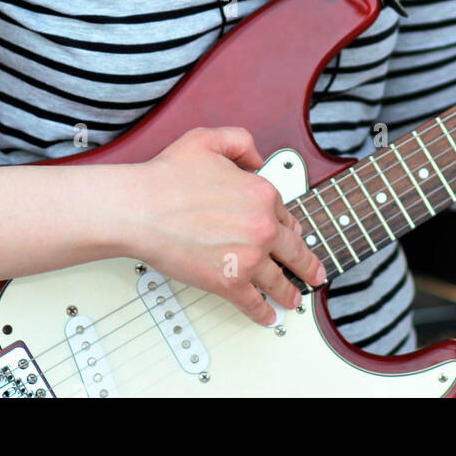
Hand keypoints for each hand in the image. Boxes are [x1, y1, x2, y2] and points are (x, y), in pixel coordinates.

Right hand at [125, 127, 325, 325]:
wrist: (141, 207)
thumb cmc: (167, 176)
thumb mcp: (210, 139)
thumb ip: (241, 142)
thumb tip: (258, 160)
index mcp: (262, 193)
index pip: (285, 214)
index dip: (288, 225)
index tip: (291, 234)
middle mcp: (262, 227)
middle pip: (294, 251)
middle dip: (307, 265)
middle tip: (314, 274)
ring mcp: (248, 258)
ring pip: (279, 281)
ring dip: (290, 292)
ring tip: (294, 299)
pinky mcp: (229, 283)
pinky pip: (254, 303)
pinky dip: (263, 313)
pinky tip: (267, 316)